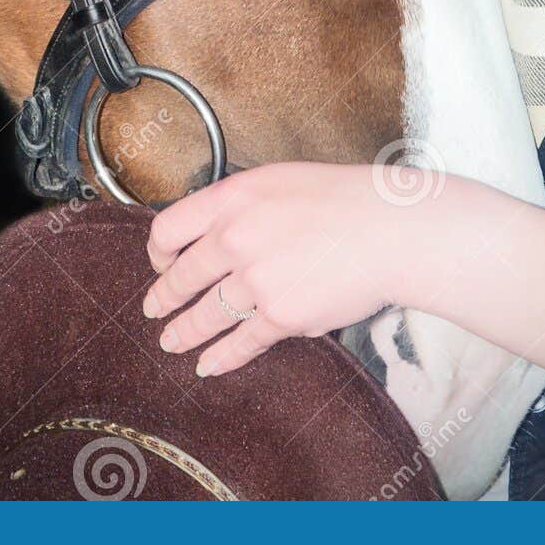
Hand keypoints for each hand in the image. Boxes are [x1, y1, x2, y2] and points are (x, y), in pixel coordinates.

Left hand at [142, 160, 411, 376]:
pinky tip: (210, 363)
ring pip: (205, 314)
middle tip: (154, 308)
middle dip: (163, 298)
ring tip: (173, 341)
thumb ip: (241, 205)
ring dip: (184, 332)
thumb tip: (215, 231)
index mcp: (232, 198)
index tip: (159, 262)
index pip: (169, 228)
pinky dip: (222, 357)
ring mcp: (256, 280)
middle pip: (181, 276)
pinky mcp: (280, 315)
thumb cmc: (345, 200)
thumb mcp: (279, 181)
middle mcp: (235, 237)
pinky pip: (241, 342)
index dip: (157, 252)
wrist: (389, 228)